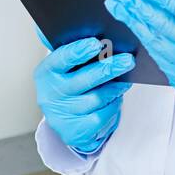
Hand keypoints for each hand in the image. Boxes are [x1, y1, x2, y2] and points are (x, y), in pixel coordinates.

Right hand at [34, 38, 134, 153]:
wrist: (66, 117)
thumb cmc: (72, 82)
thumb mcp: (69, 67)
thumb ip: (81, 54)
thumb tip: (106, 42)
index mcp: (47, 72)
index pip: (61, 59)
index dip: (78, 51)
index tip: (96, 43)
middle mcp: (50, 94)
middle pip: (84, 79)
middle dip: (108, 69)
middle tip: (128, 60)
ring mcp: (61, 115)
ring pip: (96, 98)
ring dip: (115, 88)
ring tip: (126, 81)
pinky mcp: (73, 132)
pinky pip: (101, 116)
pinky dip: (112, 106)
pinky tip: (115, 99)